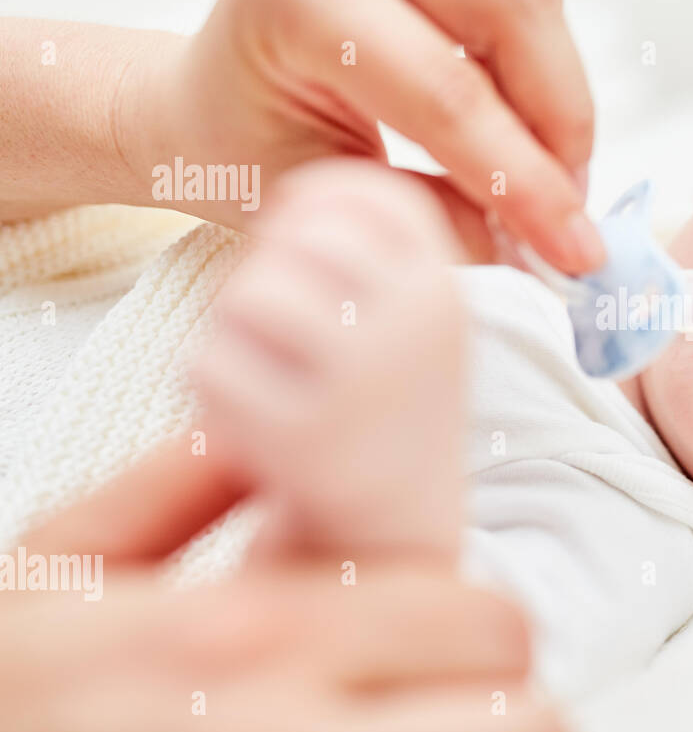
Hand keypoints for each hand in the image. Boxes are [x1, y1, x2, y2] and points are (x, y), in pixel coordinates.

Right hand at [6, 434, 565, 731]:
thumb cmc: (8, 700)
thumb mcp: (55, 574)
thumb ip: (165, 490)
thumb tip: (245, 435)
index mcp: (253, 632)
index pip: (479, 614)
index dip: (476, 621)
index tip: (439, 631)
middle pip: (522, 712)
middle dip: (500, 697)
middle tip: (451, 699)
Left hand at [123, 0, 603, 273]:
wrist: (201, 98)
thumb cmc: (236, 148)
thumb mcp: (319, 204)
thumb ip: (422, 218)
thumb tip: (521, 244)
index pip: (445, 93)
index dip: (524, 182)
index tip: (571, 250)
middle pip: (510, 9)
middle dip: (560, 126)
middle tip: (568, 213)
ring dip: (561, 102)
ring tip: (552, 182)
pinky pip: (520, 1)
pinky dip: (543, 79)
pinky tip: (531, 139)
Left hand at [190, 158, 468, 561]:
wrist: (392, 540)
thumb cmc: (385, 411)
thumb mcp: (411, 317)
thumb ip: (373, 248)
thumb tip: (299, 195)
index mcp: (444, 287)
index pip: (360, 191)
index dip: (308, 214)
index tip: (308, 267)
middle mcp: (419, 324)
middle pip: (295, 235)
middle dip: (266, 274)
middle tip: (279, 333)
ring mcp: (366, 381)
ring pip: (247, 295)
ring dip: (234, 334)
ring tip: (269, 377)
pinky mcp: (305, 441)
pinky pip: (210, 367)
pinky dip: (213, 393)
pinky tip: (254, 425)